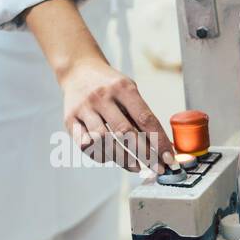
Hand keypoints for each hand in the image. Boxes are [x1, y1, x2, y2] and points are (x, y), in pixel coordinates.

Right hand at [22, 0, 175, 172]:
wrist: (78, 70)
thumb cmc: (111, 86)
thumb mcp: (129, 91)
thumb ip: (141, 115)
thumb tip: (162, 147)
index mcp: (123, 88)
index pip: (146, 119)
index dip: (159, 142)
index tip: (169, 159)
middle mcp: (102, 96)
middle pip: (125, 132)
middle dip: (144, 155)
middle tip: (156, 169)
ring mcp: (84, 108)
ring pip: (104, 140)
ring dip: (123, 159)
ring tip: (137, 167)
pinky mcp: (70, 119)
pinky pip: (86, 144)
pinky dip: (100, 155)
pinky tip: (110, 157)